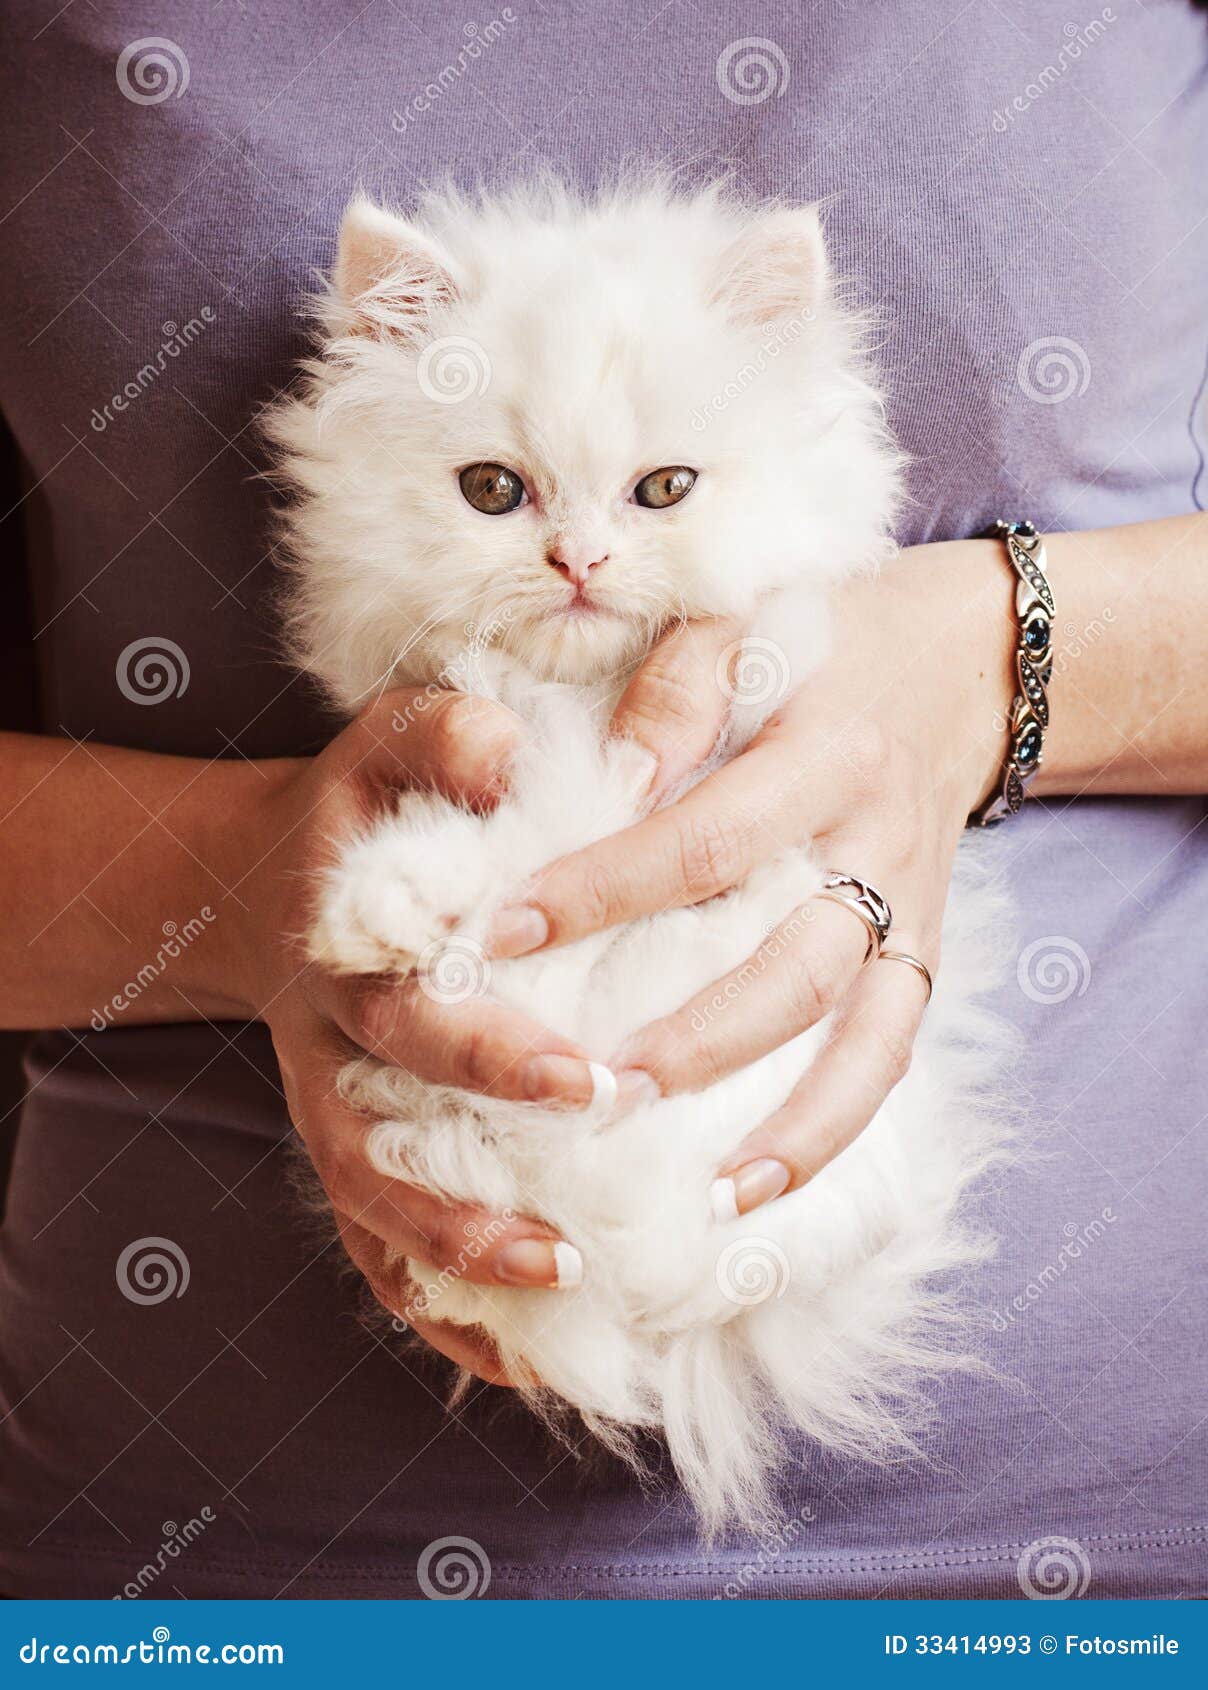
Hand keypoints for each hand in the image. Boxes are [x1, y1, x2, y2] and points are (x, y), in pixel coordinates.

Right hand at [232, 689, 600, 1379]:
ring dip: (462, 1266)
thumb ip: (443, 734)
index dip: (488, 1058)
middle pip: (386, 1139)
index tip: (584, 1081)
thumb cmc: (362, 811)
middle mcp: (330, 1053)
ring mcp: (331, 1117)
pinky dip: (442, 1310)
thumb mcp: (388, 742)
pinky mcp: (348, 1156)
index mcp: (349, 958)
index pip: (412, 1018)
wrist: (275, 885)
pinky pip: (378, 1253)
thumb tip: (507, 752)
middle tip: (589, 1222)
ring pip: (377, 1216)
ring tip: (566, 1291)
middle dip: (481, 1183)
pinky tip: (525, 1358)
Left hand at [488, 542, 1014, 1216]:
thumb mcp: (739, 629)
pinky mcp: (924, 956)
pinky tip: (755, 1191)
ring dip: (773, 1114)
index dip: (602, 891)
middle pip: (788, 962)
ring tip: (687, 1188)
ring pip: (851, 1030)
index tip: (500, 938)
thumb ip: (673, 695)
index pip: (704, 840)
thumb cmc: (814, 644)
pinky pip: (889, 1058)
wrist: (958, 666)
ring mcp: (910, 911)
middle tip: (587, 1086)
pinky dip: (831, 1130)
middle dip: (688, 1034)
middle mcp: (877, 844)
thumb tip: (614, 785)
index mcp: (823, 754)